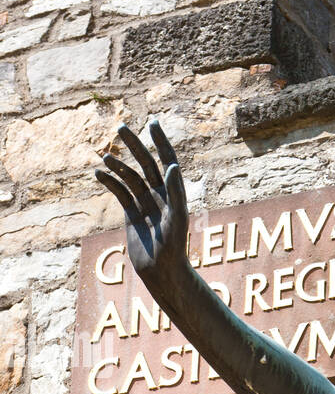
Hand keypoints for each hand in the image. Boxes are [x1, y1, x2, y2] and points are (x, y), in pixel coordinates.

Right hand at [95, 120, 189, 296]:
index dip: (160, 142)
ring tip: (105, 156)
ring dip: (118, 165)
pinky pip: (120, 193)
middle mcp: (160, 195)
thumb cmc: (174, 246)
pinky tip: (99, 172)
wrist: (162, 271)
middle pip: (145, 164)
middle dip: (134, 145)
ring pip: (130, 178)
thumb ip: (176, 192)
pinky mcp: (132, 214)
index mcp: (173, 193)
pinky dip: (110, 182)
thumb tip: (172, 165)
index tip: (152, 122)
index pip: (167, 160)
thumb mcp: (177, 218)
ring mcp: (145, 204)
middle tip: (121, 126)